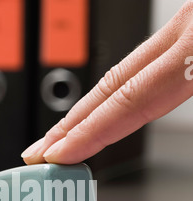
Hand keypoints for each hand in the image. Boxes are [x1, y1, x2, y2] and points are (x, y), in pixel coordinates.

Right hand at [22, 0, 192, 164]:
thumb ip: (188, 107)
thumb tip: (140, 131)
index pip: (125, 100)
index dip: (87, 132)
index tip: (58, 156)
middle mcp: (184, 30)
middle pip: (108, 86)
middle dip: (69, 125)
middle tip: (40, 152)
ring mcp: (185, 25)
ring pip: (120, 74)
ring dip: (86, 111)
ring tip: (62, 138)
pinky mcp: (189, 28)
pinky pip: (144, 65)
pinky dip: (115, 93)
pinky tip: (103, 110)